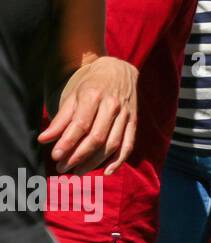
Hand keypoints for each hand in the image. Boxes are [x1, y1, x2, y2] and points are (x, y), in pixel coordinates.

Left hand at [38, 56, 137, 174]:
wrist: (118, 70)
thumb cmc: (90, 84)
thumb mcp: (72, 95)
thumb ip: (60, 118)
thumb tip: (44, 139)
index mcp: (94, 96)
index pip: (81, 124)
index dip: (67, 142)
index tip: (55, 156)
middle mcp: (112, 106)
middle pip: (97, 137)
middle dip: (78, 156)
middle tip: (62, 168)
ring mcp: (125, 114)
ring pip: (112, 144)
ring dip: (94, 162)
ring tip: (77, 172)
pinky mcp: (134, 121)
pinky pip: (128, 144)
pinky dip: (119, 160)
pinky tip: (107, 172)